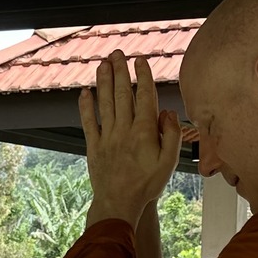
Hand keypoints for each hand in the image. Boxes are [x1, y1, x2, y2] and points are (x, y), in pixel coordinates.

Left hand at [79, 49, 180, 229]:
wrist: (119, 203)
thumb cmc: (147, 185)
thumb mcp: (170, 162)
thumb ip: (172, 135)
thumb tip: (168, 112)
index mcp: (145, 132)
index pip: (145, 97)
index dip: (143, 77)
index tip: (140, 61)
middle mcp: (124, 130)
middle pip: (122, 94)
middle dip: (120, 71)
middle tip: (117, 53)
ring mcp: (107, 136)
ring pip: (105, 103)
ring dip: (103, 81)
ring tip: (102, 64)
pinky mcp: (94, 146)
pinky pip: (89, 122)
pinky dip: (85, 106)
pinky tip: (85, 92)